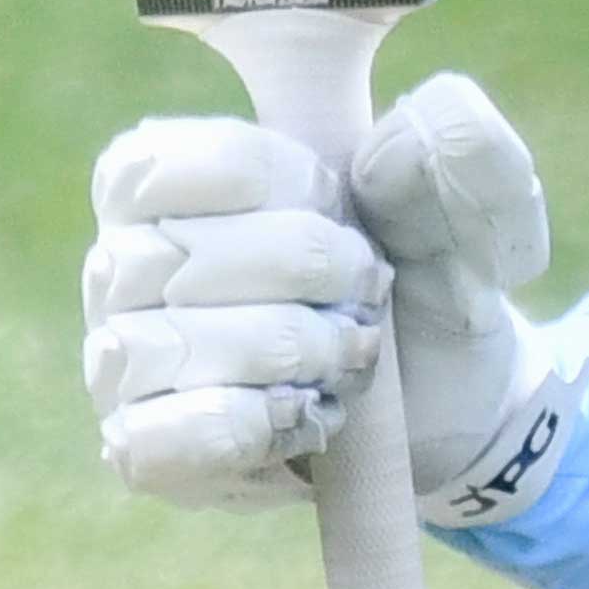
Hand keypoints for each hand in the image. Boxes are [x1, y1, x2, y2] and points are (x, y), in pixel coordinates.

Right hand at [82, 72, 572, 524]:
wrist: (452, 399)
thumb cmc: (426, 280)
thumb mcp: (465, 209)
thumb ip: (456, 152)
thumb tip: (402, 140)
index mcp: (167, 179)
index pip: (170, 163)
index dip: (279, 186)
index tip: (344, 204)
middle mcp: (122, 264)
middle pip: (177, 255)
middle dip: (307, 271)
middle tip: (370, 291)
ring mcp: (123, 360)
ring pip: (164, 348)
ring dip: (286, 351)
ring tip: (349, 357)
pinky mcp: (144, 448)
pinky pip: (153, 441)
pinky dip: (246, 426)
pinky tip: (304, 415)